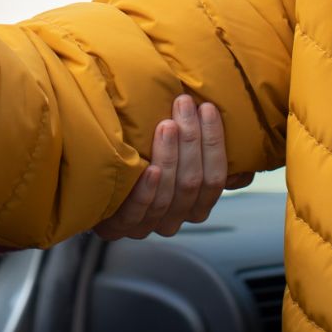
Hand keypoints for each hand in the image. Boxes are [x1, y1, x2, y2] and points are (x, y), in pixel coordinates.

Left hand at [93, 96, 252, 239]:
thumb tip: (237, 143)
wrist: (94, 184)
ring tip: (167, 124)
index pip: (214, 180)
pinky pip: (137, 211)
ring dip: (171, 156)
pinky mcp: (118, 227)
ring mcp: (146, 225)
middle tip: (184, 104)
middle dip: (192, 139)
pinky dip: (147, 189)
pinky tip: (149, 167)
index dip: (214, 144)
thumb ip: (204, 152)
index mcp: (193, 206)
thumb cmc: (141, 161)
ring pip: (168, 194)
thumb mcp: (178, 156)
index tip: (208, 108)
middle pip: (192, 183)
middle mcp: (173, 219)